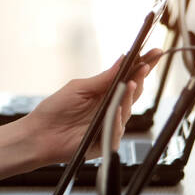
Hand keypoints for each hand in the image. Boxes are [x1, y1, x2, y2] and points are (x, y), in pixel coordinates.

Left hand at [22, 49, 163, 165]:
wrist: (39, 135)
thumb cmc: (55, 110)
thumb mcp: (79, 88)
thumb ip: (103, 78)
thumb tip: (123, 60)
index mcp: (104, 93)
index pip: (129, 77)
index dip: (143, 65)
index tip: (155, 52)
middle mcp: (110, 109)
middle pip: (133, 92)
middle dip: (142, 77)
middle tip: (146, 64)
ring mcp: (110, 125)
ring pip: (127, 110)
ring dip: (130, 96)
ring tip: (132, 82)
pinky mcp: (106, 142)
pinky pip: (116, 130)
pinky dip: (117, 119)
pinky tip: (116, 108)